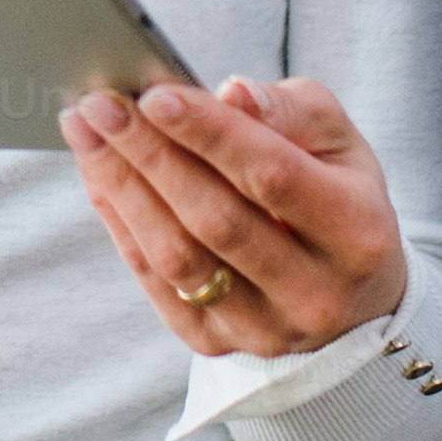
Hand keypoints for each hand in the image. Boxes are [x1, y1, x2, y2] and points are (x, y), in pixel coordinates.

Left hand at [59, 74, 404, 355]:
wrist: (352, 296)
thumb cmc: (336, 193)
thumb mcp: (337, 142)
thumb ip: (288, 111)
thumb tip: (230, 94)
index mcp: (356, 232)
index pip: (272, 176)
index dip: (209, 134)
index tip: (154, 94)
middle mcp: (315, 293)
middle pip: (215, 220)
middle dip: (149, 155)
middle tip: (100, 105)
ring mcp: (264, 329)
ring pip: (178, 258)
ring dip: (122, 189)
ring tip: (85, 133)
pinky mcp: (217, 345)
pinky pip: (155, 284)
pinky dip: (121, 225)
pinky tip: (98, 177)